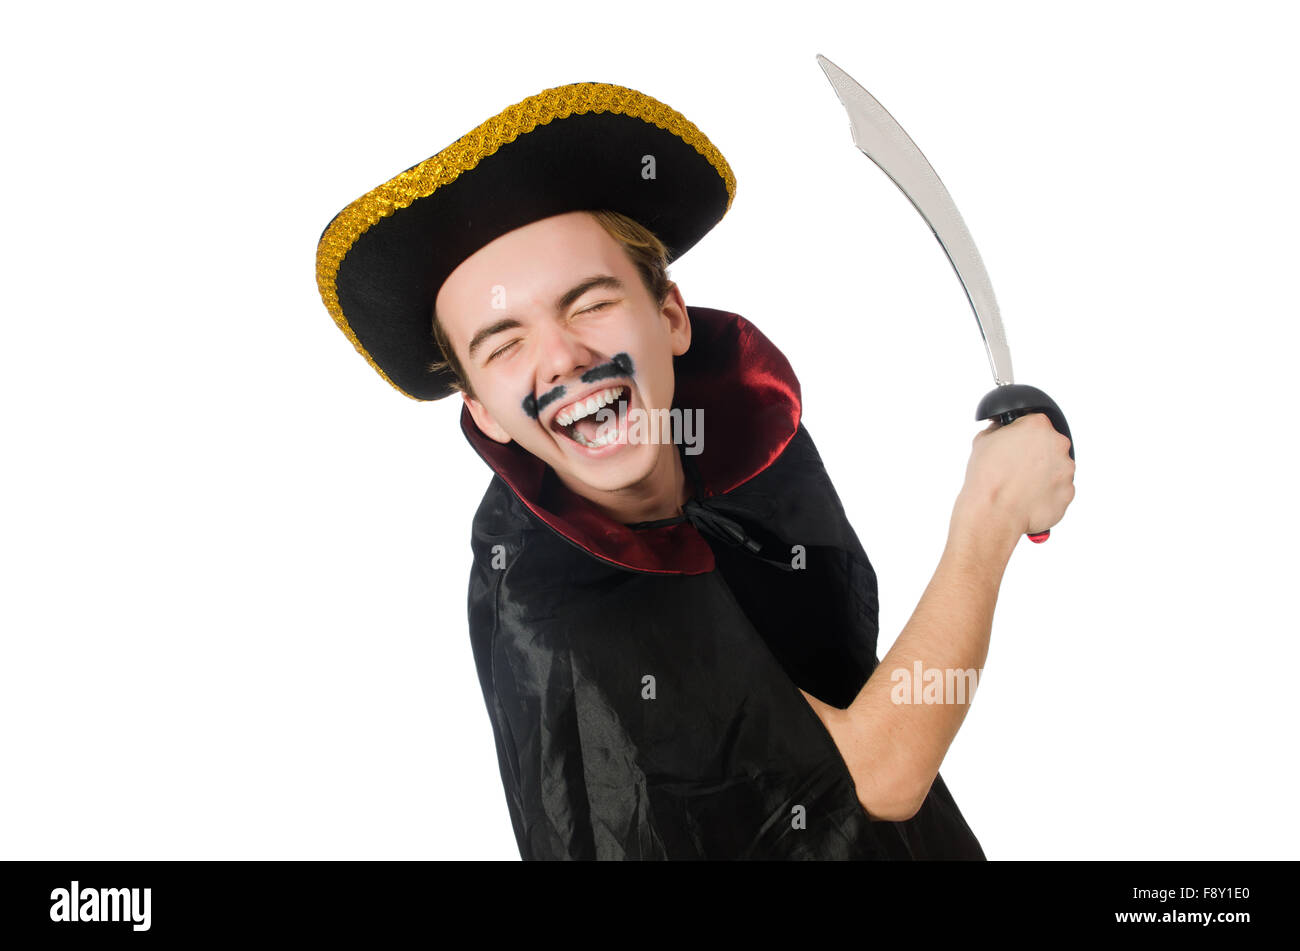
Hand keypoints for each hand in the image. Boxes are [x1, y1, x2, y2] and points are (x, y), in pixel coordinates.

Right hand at [954, 412, 1074, 543]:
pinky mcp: (1068, 493)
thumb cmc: (987, 479)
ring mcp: (1066, 470)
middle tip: (1017, 468)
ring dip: (1043, 475)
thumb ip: (999, 430)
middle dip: (1036, 454)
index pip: (1035, 422)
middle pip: (1050, 445)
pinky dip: (1046, 494)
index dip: (1022, 434)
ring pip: (1056, 469)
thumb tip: (1003, 431)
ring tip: (1021, 487)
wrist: (993, 514)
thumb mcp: (983, 441)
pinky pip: (1059, 490)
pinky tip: (1027, 499)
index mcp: (1037, 426)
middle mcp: (1057, 445)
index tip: (1016, 444)